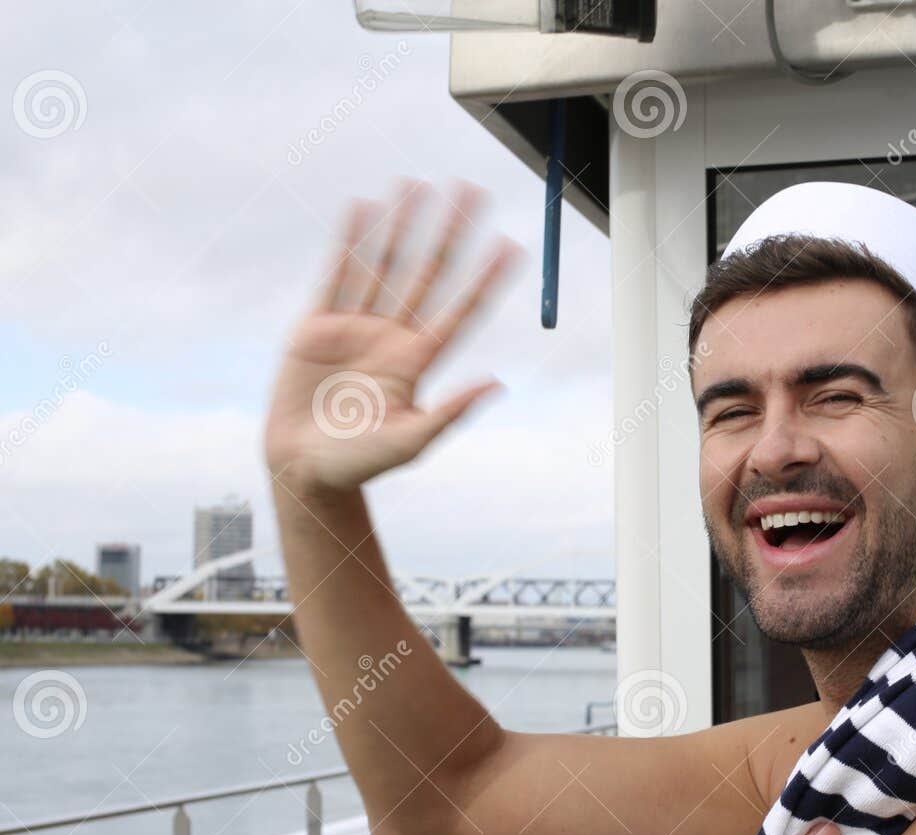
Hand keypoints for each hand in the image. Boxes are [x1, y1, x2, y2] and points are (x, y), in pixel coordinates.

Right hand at [263, 180, 519, 495]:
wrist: (304, 469)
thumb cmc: (361, 464)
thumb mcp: (411, 441)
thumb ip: (451, 411)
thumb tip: (498, 385)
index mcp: (418, 362)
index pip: (461, 309)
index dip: (486, 278)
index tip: (511, 245)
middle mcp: (392, 336)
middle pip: (428, 274)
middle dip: (450, 233)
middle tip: (471, 191)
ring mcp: (356, 328)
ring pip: (385, 265)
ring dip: (401, 225)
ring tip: (416, 184)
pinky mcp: (317, 327)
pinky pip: (336, 274)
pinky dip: (348, 240)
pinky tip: (363, 208)